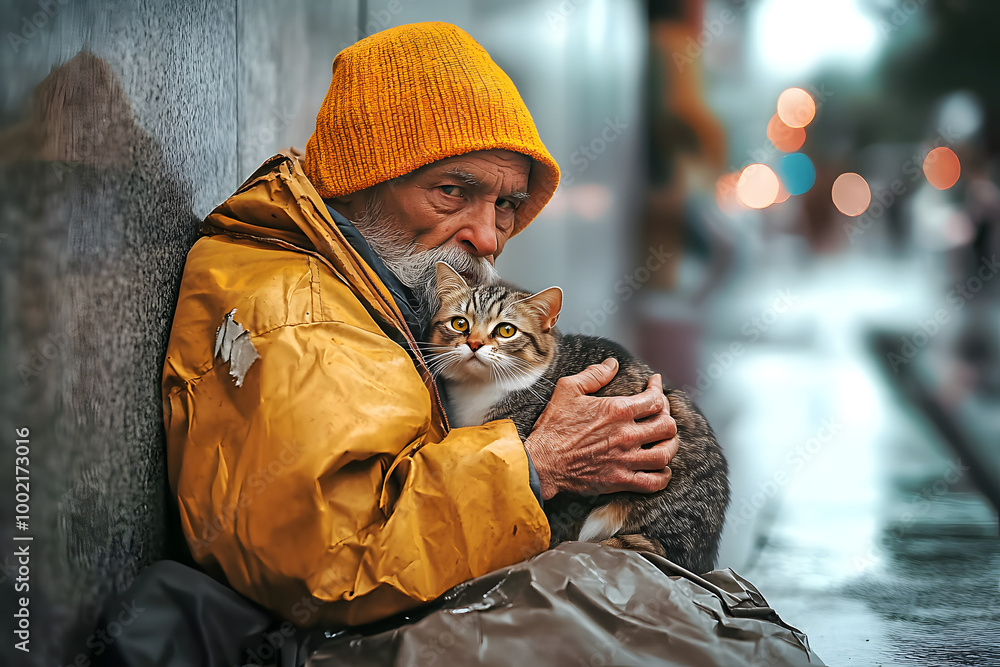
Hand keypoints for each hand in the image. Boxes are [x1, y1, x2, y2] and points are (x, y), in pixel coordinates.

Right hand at [523, 358, 678, 499]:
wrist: (542, 461)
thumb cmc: (553, 426)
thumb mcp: (568, 389)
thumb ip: (594, 374)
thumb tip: (612, 364)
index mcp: (617, 410)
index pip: (655, 400)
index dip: (659, 390)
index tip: (655, 385)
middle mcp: (626, 435)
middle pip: (667, 426)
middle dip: (668, 418)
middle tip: (661, 414)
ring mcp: (625, 460)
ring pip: (665, 454)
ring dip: (669, 446)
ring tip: (665, 441)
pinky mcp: (620, 480)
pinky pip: (653, 482)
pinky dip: (663, 476)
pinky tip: (661, 468)